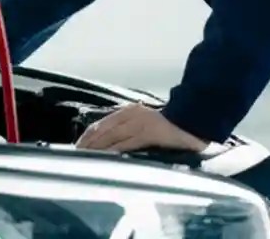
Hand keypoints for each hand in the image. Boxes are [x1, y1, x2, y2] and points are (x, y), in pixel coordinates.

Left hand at [75, 103, 209, 153]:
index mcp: (129, 110)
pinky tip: (105, 157)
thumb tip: (110, 143)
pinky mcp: (149, 133)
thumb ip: (129, 129)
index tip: (78, 146)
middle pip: (103, 129)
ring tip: (86, 158)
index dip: (88, 136)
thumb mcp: (145, 123)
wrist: (193, 121)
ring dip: (97, 148)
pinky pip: (127, 143)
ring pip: (112, 136)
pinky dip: (114, 150)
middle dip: (88, 143)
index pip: (102, 123)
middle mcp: (132, 113)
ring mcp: (140, 122)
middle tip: (76, 155)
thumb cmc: (170, 126)